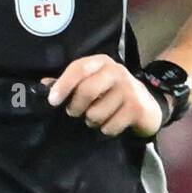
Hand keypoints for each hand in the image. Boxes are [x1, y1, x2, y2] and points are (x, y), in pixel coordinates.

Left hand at [42, 54, 163, 138]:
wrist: (148, 104)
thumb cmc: (112, 92)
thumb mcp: (92, 82)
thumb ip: (69, 83)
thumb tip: (43, 85)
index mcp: (101, 62)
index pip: (78, 69)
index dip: (63, 85)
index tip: (52, 101)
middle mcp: (116, 71)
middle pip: (87, 90)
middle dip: (76, 107)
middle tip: (75, 112)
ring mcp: (129, 88)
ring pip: (97, 112)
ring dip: (92, 121)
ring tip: (97, 118)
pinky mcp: (137, 107)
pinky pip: (110, 126)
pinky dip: (106, 130)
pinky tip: (112, 124)